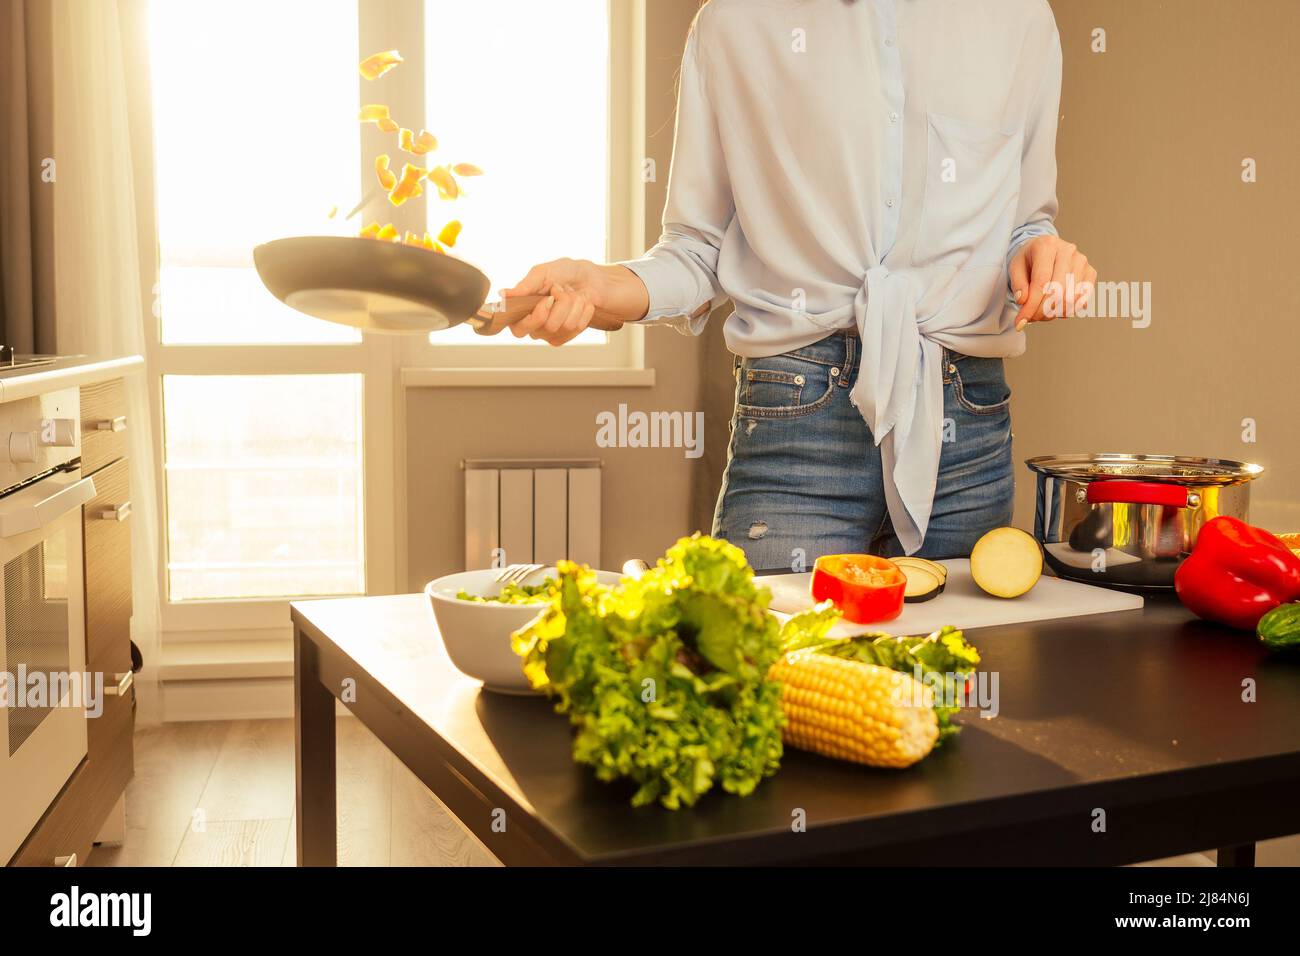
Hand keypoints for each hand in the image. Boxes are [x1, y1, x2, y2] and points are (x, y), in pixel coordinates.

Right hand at [486, 258, 645, 346]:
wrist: (592, 278)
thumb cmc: (565, 273)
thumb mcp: (543, 272)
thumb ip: (525, 285)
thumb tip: (502, 294)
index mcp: (521, 309)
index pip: (517, 328)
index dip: (535, 316)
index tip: (548, 299)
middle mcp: (532, 324)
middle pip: (541, 330)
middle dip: (559, 306)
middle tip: (561, 291)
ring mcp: (550, 332)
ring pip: (562, 327)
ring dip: (572, 304)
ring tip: (572, 294)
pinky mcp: (567, 335)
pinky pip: (576, 329)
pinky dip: (583, 311)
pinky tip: (582, 303)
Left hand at [1009, 236, 1096, 330]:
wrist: (1045, 249)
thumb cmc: (1030, 259)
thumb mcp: (1015, 267)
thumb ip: (1017, 284)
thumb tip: (1023, 301)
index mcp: (1047, 246)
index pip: (1041, 282)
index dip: (1031, 306)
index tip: (1020, 321)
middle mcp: (1068, 251)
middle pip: (1058, 292)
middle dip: (1041, 312)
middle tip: (1030, 318)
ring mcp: (1082, 261)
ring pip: (1071, 299)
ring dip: (1054, 313)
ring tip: (1041, 312)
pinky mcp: (1090, 272)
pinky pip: (1082, 300)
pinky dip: (1067, 310)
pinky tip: (1055, 309)